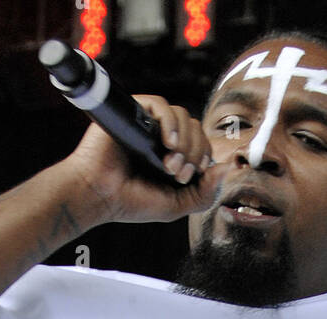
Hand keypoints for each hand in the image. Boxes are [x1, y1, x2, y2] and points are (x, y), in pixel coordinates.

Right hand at [66, 94, 224, 225]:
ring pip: (184, 117)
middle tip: (177, 173)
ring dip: (185, 141)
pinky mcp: (135, 111)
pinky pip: (162, 104)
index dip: (204, 159)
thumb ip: (205, 193)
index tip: (189, 178)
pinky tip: (168, 141)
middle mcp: (163, 139)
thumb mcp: (177, 206)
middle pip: (197, 130)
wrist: (99, 194)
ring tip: (169, 163)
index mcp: (174, 158)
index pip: (203, 146)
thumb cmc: (132, 202)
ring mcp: (150, 124)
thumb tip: (226, 167)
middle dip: (194, 153)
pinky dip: (171, 122)